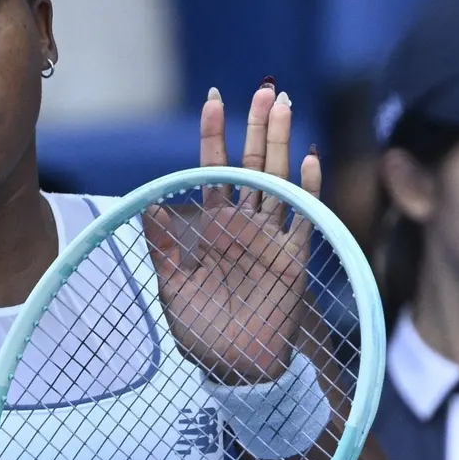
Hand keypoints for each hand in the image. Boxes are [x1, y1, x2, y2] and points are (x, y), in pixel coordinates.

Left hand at [145, 84, 318, 384]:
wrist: (237, 370)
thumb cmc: (201, 333)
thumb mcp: (173, 289)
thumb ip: (164, 248)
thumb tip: (149, 204)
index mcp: (213, 227)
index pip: (214, 170)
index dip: (214, 135)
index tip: (214, 99)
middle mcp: (244, 225)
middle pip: (252, 164)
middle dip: (258, 127)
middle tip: (266, 88)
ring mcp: (271, 238)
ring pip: (278, 179)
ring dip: (282, 143)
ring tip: (285, 105)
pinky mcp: (294, 258)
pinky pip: (303, 216)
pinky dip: (307, 188)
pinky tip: (308, 158)